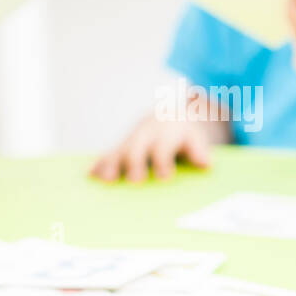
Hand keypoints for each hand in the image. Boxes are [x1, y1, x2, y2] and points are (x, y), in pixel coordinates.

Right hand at [90, 114, 220, 182]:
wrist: (168, 114)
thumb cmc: (184, 134)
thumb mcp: (195, 138)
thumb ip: (199, 150)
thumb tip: (206, 163)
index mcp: (166, 132)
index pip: (164, 147)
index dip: (164, 161)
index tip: (165, 177)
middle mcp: (146, 134)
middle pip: (137, 149)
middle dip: (135, 163)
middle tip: (135, 180)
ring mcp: (131, 139)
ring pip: (119, 151)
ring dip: (112, 165)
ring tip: (106, 180)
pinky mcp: (120, 145)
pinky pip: (108, 154)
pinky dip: (99, 164)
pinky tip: (90, 174)